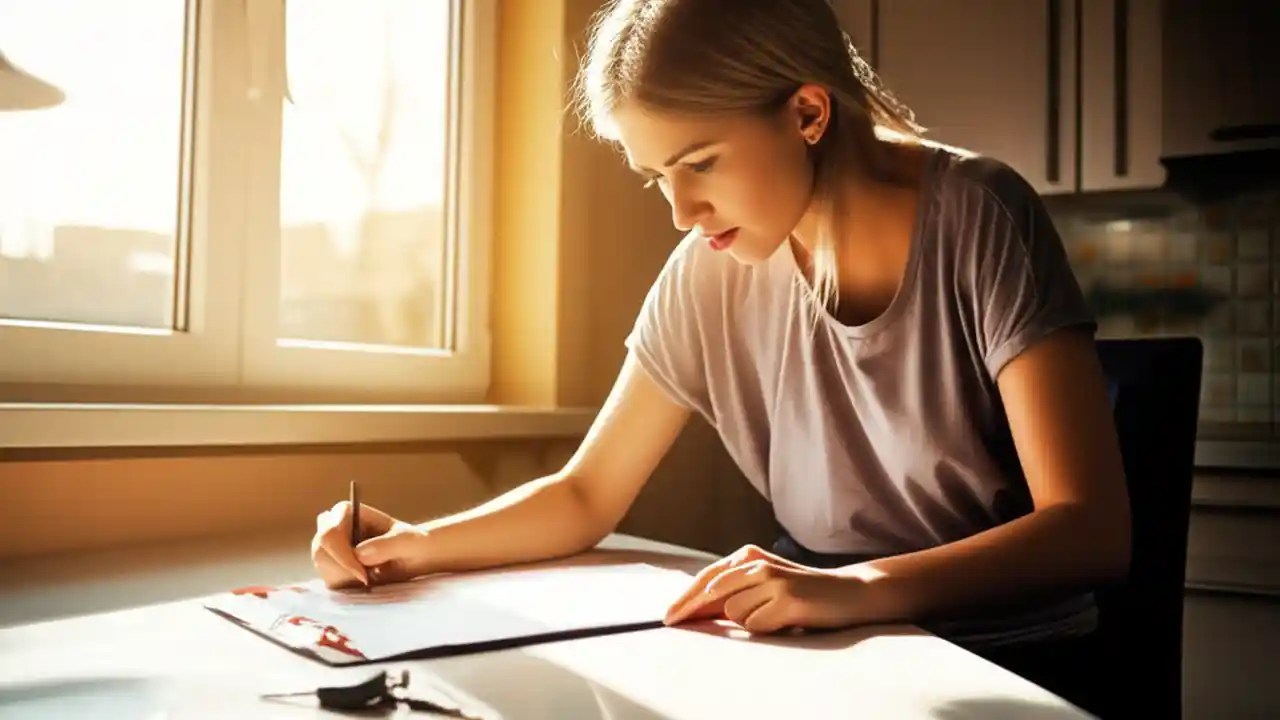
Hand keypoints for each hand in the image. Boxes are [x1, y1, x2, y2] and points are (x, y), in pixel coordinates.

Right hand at [311, 501, 429, 589]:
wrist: (415, 558)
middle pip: (320, 551)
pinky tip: (365, 581)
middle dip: (344, 571)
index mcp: (345, 512)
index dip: (342, 557)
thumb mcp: (407, 541)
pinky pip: (328, 581)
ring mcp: (328, 548)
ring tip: (372, 575)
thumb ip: (387, 545)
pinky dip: (346, 586)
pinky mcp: (331, 567)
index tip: (364, 575)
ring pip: (323, 568)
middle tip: (369, 579)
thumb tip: (359, 553)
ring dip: (347, 579)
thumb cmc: (412, 543)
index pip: (330, 534)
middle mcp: (332, 528)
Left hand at [663, 544, 872, 633]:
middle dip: (692, 610)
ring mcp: (771, 578)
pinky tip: (786, 620)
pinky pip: (756, 625)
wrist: (847, 591)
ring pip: (733, 613)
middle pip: (710, 592)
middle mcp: (756, 562)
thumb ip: (733, 593)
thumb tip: (695, 612)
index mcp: (748, 556)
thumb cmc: (800, 593)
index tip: (667, 618)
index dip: (685, 599)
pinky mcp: (786, 597)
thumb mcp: (763, 585)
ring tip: (773, 616)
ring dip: (748, 621)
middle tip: (671, 623)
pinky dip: (766, 628)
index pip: (708, 578)